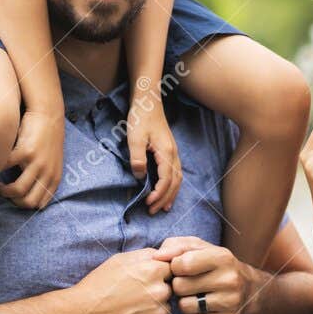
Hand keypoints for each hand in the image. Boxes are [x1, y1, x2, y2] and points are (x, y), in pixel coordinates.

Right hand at [0, 105, 63, 209]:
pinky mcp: (26, 151)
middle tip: (3, 192)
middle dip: (12, 201)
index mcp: (54, 177)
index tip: (12, 198)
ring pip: (17, 190)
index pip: (38, 203)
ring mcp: (38, 163)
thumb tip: (26, 196)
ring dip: (3, 191)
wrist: (47, 113)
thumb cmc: (46, 138)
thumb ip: (43, 177)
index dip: (22, 204)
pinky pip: (7, 168)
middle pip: (27, 202)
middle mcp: (48, 172)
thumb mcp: (51, 161)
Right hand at [71, 248, 172, 313]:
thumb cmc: (98, 285)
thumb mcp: (120, 260)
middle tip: (134, 297)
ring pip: (166, 309)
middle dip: (156, 292)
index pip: (170, 270)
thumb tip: (165, 256)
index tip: (142, 281)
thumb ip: (147, 255)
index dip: (156, 275)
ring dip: (154, 309)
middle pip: (169, 290)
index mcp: (153, 271)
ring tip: (131, 310)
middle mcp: (160, 292)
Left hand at [126, 93, 181, 213]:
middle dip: (165, 199)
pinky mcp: (169, 151)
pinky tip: (166, 191)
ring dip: (171, 195)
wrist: (148, 101)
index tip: (148, 203)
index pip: (166, 180)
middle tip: (153, 212)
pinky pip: (175, 173)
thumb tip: (140, 176)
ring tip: (163, 208)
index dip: (158, 194)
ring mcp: (173, 153)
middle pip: (174, 183)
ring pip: (177, 179)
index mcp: (166, 153)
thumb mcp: (135, 138)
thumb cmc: (141, 117)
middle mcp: (174, 155)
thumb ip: (137, 158)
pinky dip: (172, 186)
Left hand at [155, 236, 249, 313]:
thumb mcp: (198, 247)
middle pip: (180, 286)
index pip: (182, 264)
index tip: (181, 267)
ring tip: (193, 294)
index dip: (175, 266)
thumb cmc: (214, 263)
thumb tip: (157, 257)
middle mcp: (230, 279)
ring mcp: (231, 302)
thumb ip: (175, 246)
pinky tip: (200, 307)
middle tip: (187, 282)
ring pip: (185, 306)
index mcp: (222, 257)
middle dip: (178, 284)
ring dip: (183, 301)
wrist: (247, 286)